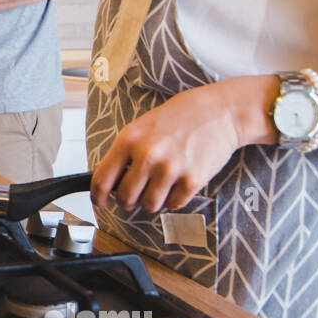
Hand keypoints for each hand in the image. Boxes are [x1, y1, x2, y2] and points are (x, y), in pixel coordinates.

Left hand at [90, 84, 244, 213]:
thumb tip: (109, 182)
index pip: (102, 179)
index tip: (100, 202)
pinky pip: (174, 205)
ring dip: (151, 201)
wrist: (219, 112)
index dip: (97, 197)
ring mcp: (171, 169)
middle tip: (134, 195)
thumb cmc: (179, 118)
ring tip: (159, 186)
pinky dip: (174, 199)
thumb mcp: (142, 127)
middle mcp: (148, 155)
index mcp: (129, 140)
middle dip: (127, 201)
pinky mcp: (192, 180)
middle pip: (125, 197)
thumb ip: (124, 153)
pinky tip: (178, 183)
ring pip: (149, 205)